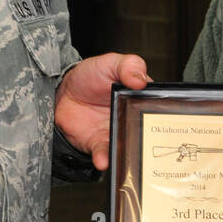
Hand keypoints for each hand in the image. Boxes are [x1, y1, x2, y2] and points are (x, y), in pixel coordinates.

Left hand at [55, 53, 149, 169]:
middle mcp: (130, 118)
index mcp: (139, 98)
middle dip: (147, 138)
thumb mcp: (110, 62)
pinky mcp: (99, 143)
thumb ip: (128, 65)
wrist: (63, 93)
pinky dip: (104, 158)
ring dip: (127, 153)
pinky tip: (103, 159)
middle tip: (145, 138)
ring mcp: (115, 132)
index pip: (156, 107)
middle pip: (145, 132)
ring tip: (124, 153)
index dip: (159, 112)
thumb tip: (140, 79)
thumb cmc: (90, 76)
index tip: (156, 114)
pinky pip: (104, 154)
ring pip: (126, 147)